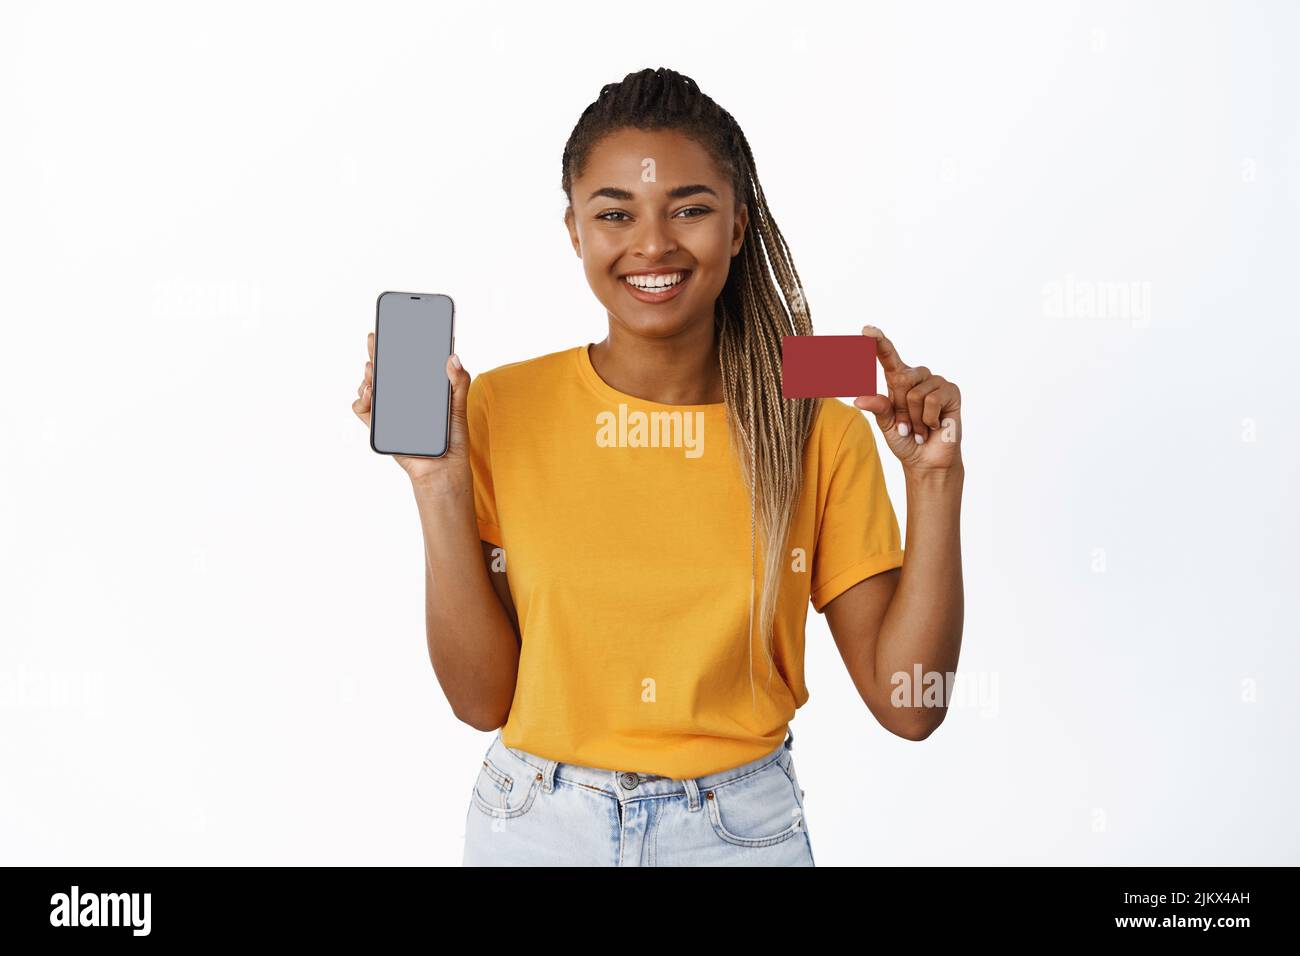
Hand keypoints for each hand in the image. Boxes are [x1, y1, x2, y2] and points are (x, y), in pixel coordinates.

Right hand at [352, 331, 473, 488]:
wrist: (443, 467)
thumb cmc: (451, 438)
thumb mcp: (458, 405)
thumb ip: (458, 382)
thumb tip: (452, 356)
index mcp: (418, 389)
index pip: (404, 363)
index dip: (396, 346)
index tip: (392, 329)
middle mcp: (401, 397)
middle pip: (384, 370)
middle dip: (377, 353)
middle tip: (375, 339)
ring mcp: (388, 411)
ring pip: (370, 386)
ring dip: (369, 374)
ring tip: (373, 367)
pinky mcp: (379, 427)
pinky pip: (362, 409)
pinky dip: (361, 399)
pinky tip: (370, 392)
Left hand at [852, 325, 961, 474]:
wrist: (927, 460)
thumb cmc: (905, 440)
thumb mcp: (886, 425)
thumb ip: (878, 408)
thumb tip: (859, 399)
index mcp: (898, 380)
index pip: (888, 357)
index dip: (878, 342)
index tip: (866, 330)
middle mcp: (918, 377)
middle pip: (901, 380)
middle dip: (900, 409)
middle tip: (906, 426)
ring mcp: (936, 382)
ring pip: (916, 393)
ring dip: (914, 418)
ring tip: (920, 428)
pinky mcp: (951, 390)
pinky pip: (933, 399)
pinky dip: (928, 419)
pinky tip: (934, 426)